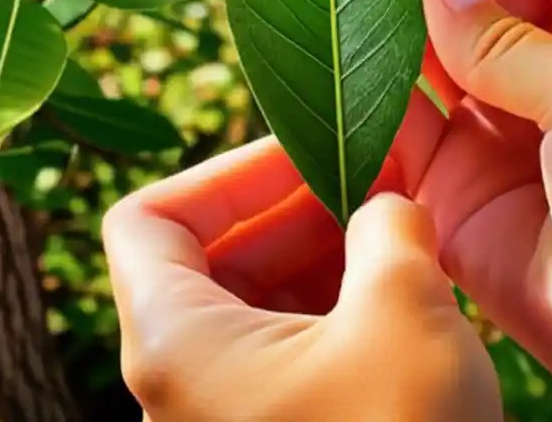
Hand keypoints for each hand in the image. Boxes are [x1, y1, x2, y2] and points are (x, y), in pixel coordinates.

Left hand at [103, 138, 501, 421]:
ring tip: (399, 231)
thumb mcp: (401, 314)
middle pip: (209, 255)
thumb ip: (389, 227)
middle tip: (375, 180)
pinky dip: (335, 310)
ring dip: (323, 256)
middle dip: (294, 208)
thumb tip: (389, 202)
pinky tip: (403, 294)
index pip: (149, 218)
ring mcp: (228, 415)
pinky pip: (288, 351)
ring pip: (255, 304)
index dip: (226, 172)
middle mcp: (182, 379)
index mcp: (174, 341)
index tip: (310, 154)